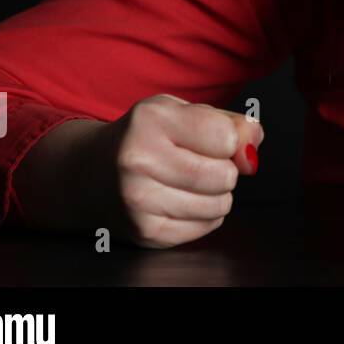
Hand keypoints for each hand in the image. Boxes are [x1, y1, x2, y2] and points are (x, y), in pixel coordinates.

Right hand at [84, 93, 263, 247]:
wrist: (91, 172)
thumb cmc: (148, 137)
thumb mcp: (184, 112)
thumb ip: (232, 124)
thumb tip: (252, 154)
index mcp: (152, 119)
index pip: (227, 138)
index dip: (229, 140)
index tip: (211, 139)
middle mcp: (139, 159)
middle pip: (225, 175)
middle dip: (224, 170)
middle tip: (200, 162)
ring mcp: (139, 199)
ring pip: (219, 204)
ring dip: (216, 194)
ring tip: (190, 181)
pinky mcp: (144, 231)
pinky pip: (206, 227)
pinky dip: (204, 214)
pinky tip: (181, 199)